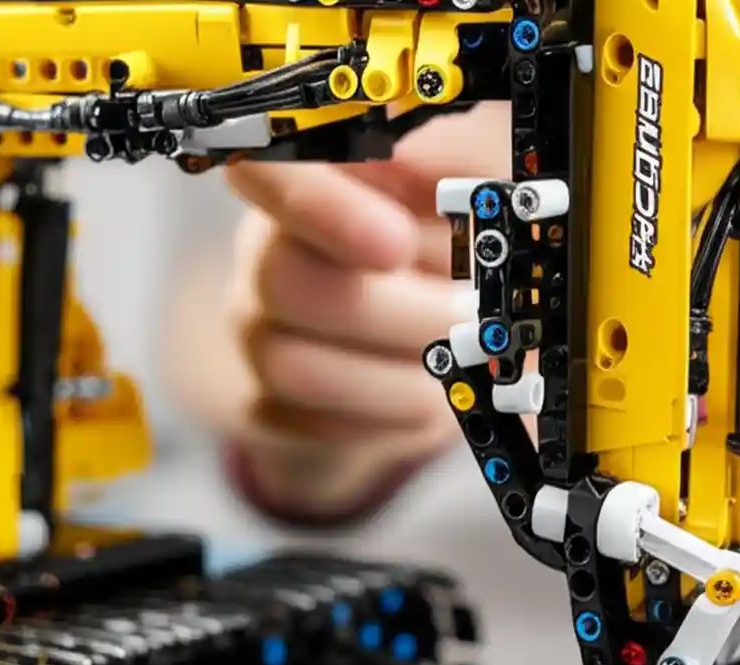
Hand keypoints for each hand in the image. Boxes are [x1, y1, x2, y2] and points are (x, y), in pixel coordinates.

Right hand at [219, 103, 509, 516]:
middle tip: (471, 317)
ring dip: (397, 379)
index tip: (396, 244)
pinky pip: (301, 423)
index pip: (263, 167)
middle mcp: (268, 247)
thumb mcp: (481, 191)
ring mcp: (258, 326)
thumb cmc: (463, 248)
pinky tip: (428, 399)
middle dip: (399, 314)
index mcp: (314, 177)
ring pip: (291, 363)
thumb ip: (465, 170)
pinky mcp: (266, 399)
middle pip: (285, 281)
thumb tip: (463, 183)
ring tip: (461, 366)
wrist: (445, 334)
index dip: (315, 205)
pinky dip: (380, 421)